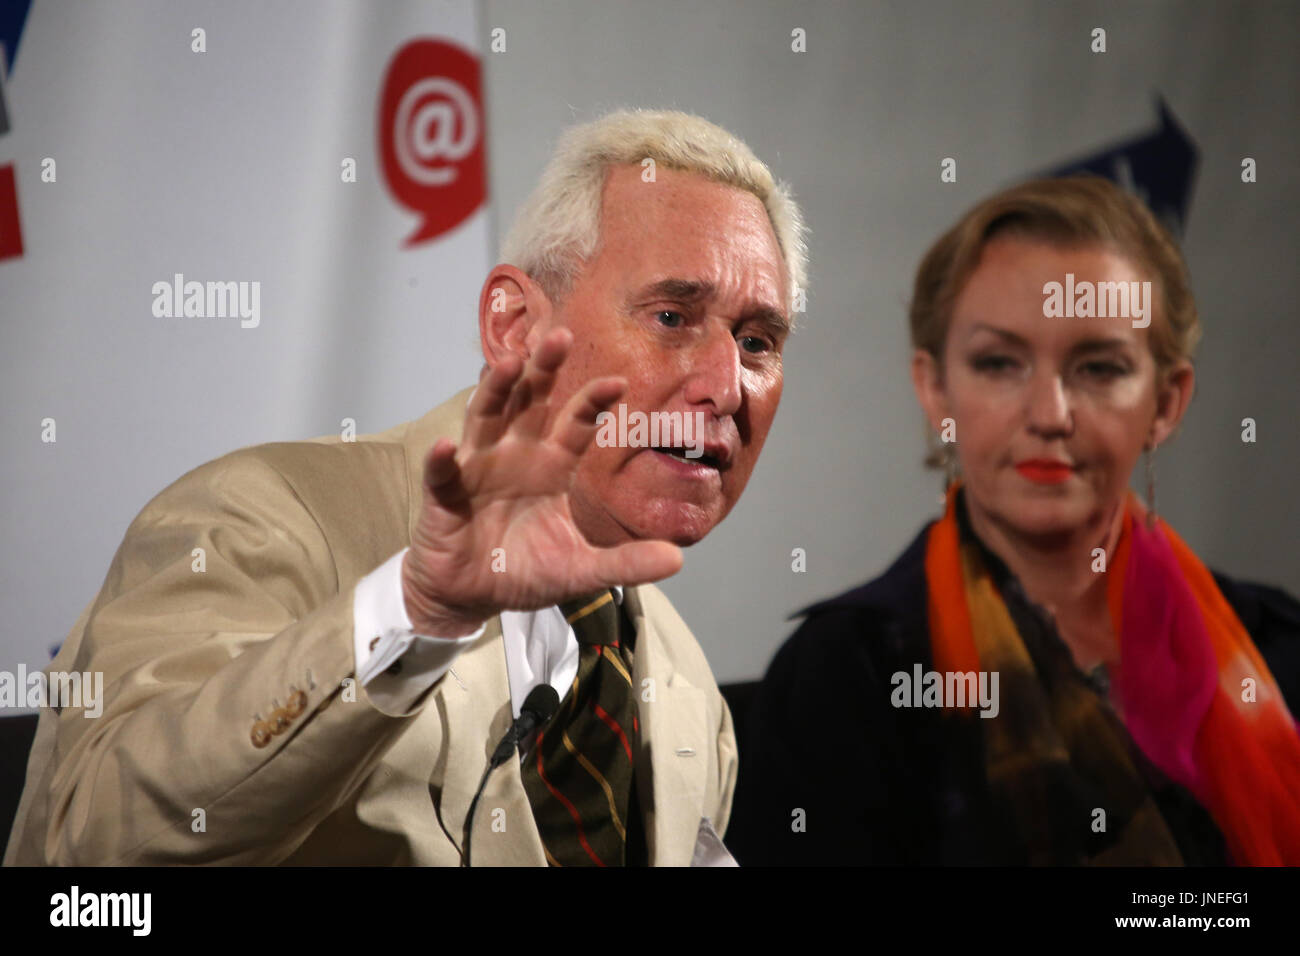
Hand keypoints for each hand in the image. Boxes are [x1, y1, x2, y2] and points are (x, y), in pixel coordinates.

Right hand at [401, 327, 683, 635]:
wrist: (474, 594)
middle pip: (529, 402)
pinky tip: (443, 447)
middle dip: (543, 370)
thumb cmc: (525, 570)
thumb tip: (679, 559)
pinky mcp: (444, 496)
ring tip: (506, 364)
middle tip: (561, 336)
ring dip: (494, 392)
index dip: (592, 402)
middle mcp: (515, 455)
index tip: (617, 382)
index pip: (575, 423)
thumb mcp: (582, 570)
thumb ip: (626, 563)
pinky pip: (442, 475)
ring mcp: (476, 469)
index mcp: (551, 465)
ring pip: (485, 419)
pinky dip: (440, 461)